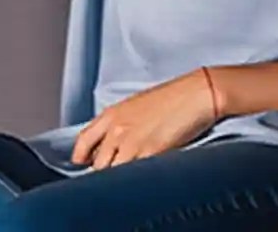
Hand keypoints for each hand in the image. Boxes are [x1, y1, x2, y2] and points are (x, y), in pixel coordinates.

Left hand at [71, 69, 220, 170]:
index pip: (83, 141)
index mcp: (111, 115)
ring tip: (130, 183)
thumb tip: (114, 146)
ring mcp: (131, 143)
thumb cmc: (172, 99)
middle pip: (97, 163)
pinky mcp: (148, 155)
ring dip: (119, 180)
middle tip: (113, 177)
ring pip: (112, 174)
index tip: (82, 164)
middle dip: (103, 173)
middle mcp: (116, 129)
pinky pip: (133, 177)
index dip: (81, 156)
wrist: (196, 94)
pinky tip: (142, 184)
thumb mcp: (136, 107)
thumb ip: (120, 126)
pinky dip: (135, 183)